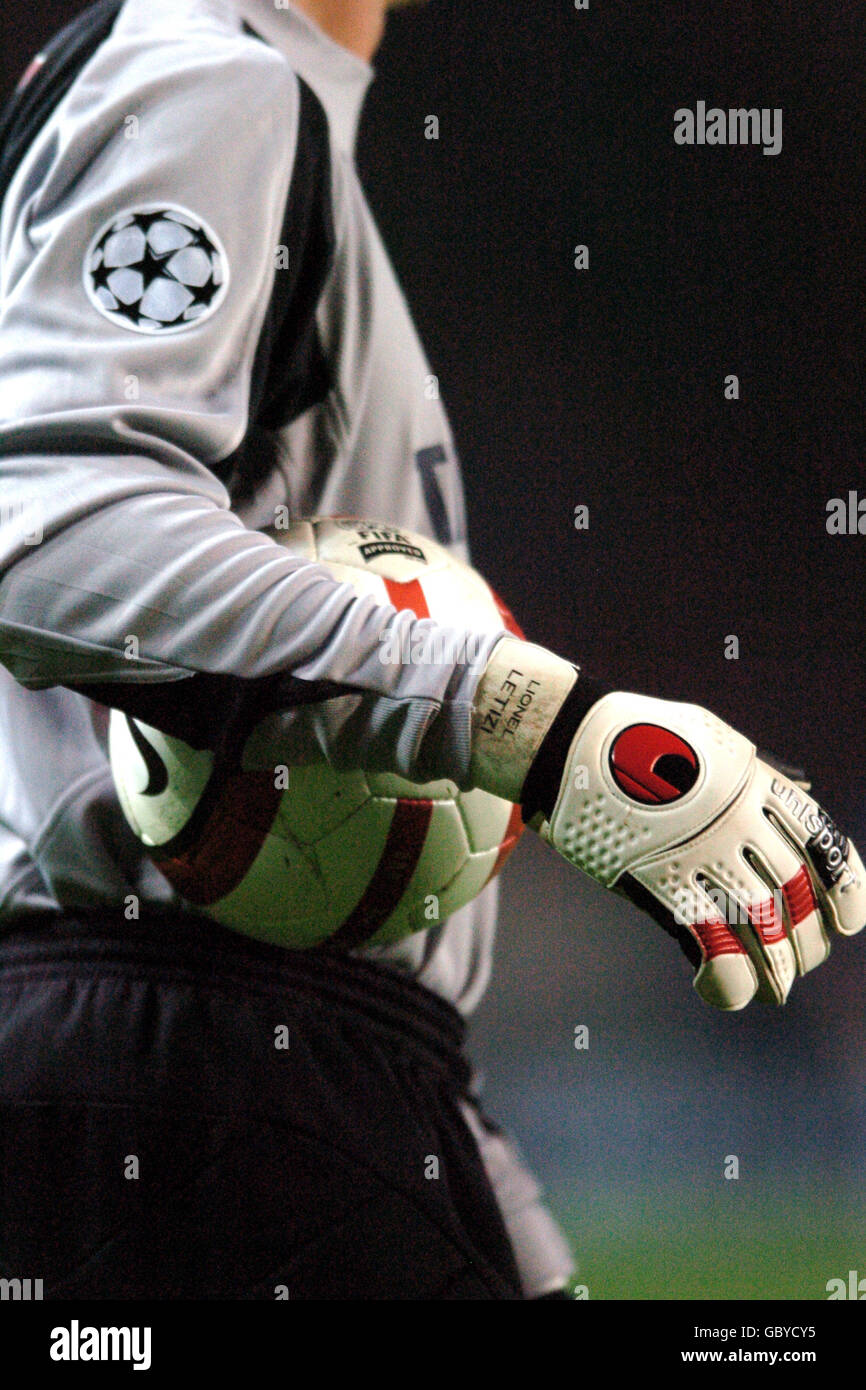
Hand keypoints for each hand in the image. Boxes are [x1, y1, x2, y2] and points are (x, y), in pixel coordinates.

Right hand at [542, 691, 865, 1008]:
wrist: (571, 739)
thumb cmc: (639, 738)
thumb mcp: (714, 741)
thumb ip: (762, 771)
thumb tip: (806, 787)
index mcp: (756, 785)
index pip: (824, 845)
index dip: (845, 889)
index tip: (849, 921)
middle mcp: (737, 819)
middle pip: (795, 893)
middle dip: (807, 939)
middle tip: (802, 960)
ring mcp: (699, 850)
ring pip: (762, 924)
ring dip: (775, 967)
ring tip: (775, 990)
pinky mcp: (658, 878)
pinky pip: (709, 941)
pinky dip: (726, 977)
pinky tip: (724, 989)